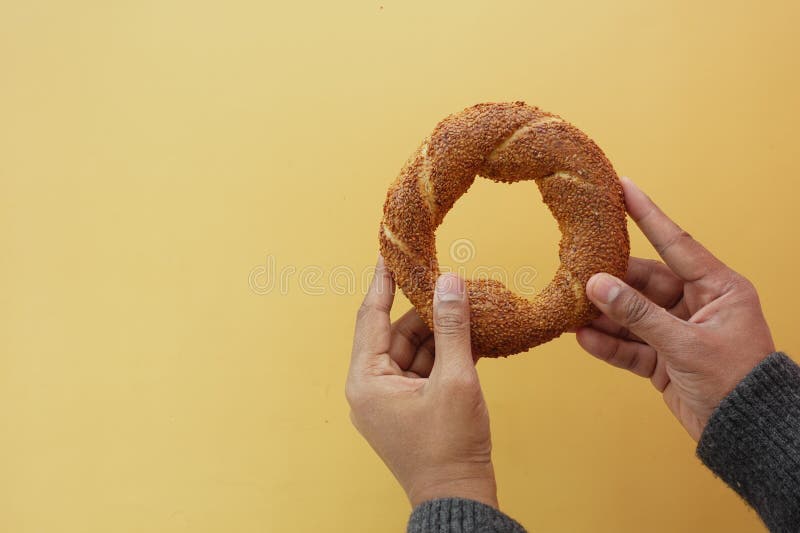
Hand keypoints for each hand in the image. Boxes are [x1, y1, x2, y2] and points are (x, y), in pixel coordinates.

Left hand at [346, 258, 496, 507]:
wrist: (459, 499)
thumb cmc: (451, 448)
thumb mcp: (455, 380)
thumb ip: (453, 327)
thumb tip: (450, 282)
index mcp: (366, 381)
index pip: (372, 317)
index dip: (383, 282)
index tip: (390, 253)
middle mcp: (371, 388)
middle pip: (397, 333)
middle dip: (426, 311)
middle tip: (450, 282)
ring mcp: (390, 400)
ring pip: (414, 351)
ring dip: (441, 333)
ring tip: (468, 309)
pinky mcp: (409, 408)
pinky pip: (423, 370)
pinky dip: (444, 355)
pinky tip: (470, 337)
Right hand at [576, 178, 774, 440]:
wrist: (746, 433)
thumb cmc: (734, 381)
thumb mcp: (685, 344)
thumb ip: (638, 314)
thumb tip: (597, 285)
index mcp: (718, 289)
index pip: (676, 243)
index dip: (648, 215)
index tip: (624, 186)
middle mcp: (697, 305)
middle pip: (645, 283)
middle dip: (611, 283)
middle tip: (577, 273)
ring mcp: (678, 332)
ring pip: (633, 315)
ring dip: (605, 316)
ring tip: (571, 311)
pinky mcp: (664, 360)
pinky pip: (631, 345)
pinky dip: (609, 344)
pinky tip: (584, 338)